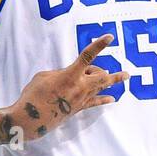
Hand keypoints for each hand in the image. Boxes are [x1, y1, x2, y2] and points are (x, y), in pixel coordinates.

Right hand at [8, 34, 126, 142]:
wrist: (31, 118)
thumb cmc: (34, 95)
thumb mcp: (44, 76)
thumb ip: (60, 72)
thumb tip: (68, 75)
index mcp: (70, 75)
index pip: (88, 56)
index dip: (99, 45)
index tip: (109, 37)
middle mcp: (80, 87)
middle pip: (102, 76)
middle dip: (109, 71)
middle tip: (116, 69)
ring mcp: (81, 99)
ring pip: (101, 87)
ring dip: (111, 81)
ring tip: (124, 76)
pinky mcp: (78, 108)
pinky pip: (95, 102)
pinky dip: (104, 99)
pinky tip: (112, 98)